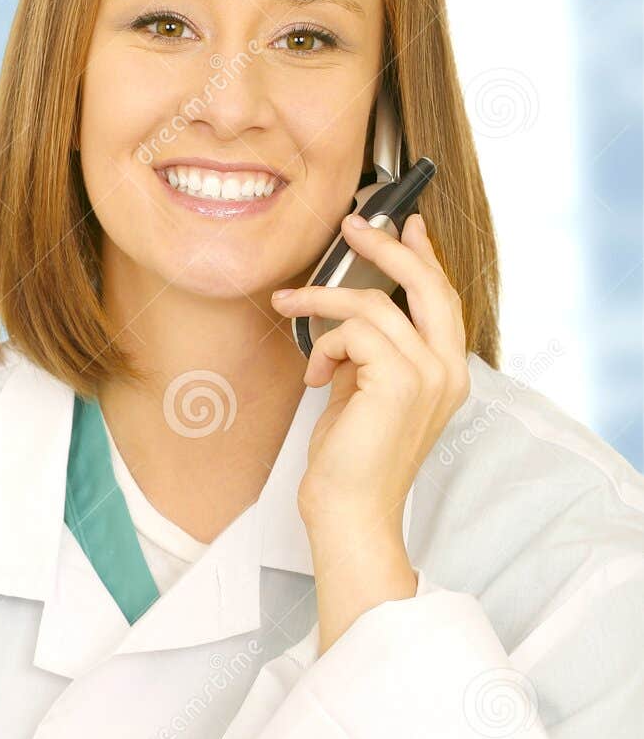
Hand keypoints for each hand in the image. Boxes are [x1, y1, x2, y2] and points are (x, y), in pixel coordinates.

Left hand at [270, 211, 469, 537]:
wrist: (349, 512)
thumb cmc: (351, 464)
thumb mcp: (364, 395)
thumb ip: (369, 356)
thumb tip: (348, 324)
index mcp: (446, 374)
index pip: (442, 299)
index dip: (423, 257)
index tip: (403, 226)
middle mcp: (448, 371)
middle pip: (427, 284)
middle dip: (386, 247)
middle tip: (352, 226)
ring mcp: (429, 374)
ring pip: (375, 305)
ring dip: (323, 303)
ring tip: (289, 307)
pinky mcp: (400, 380)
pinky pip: (355, 331)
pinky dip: (325, 344)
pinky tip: (315, 376)